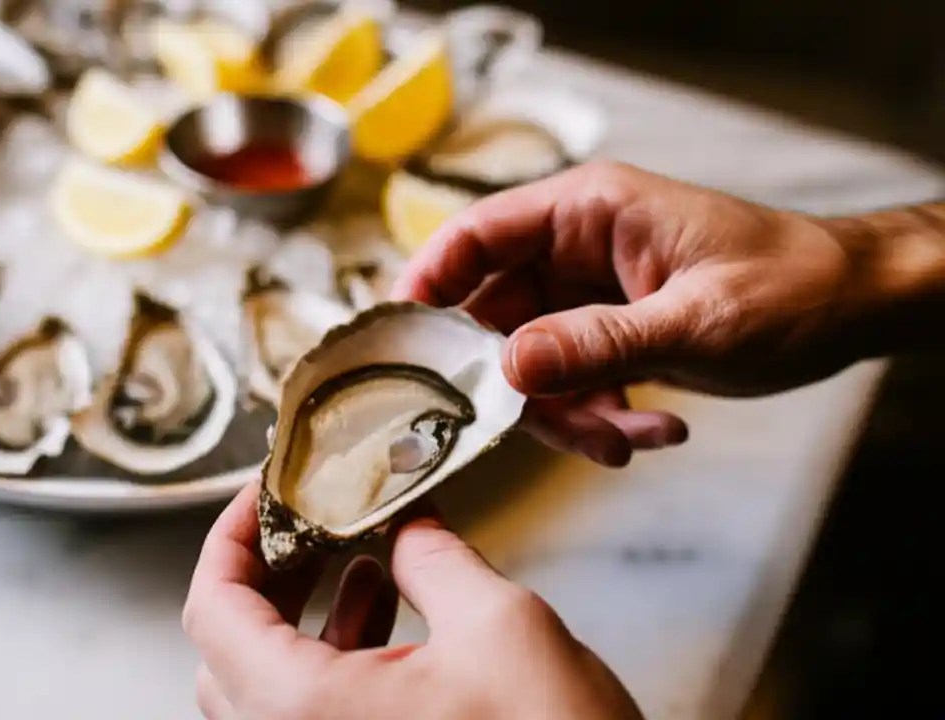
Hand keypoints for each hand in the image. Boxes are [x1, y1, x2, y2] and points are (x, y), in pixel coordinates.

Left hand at [183, 484, 642, 719]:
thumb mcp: (499, 628)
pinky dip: (330, 662)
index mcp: (300, 708)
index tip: (263, 495)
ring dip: (302, 617)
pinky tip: (385, 615)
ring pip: (267, 687)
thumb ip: (434, 560)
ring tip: (357, 561)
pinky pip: (309, 717)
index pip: (212, 608)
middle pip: (228, 649)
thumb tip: (406, 524)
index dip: (230, 537)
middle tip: (308, 522)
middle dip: (267, 574)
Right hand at [393, 161, 867, 465]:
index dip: (428, 284)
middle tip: (542, 426)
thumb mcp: (696, 320)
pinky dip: (600, 417)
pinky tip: (654, 425)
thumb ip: (599, 344)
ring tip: (629, 434)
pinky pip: (571, 382)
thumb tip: (510, 368)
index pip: (476, 235)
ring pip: (532, 362)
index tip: (398, 342)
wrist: (854, 308)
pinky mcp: (608, 333)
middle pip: (495, 315)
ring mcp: (589, 294)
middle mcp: (577, 248)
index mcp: (588, 211)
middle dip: (517, 383)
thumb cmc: (791, 286)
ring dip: (570, 413)